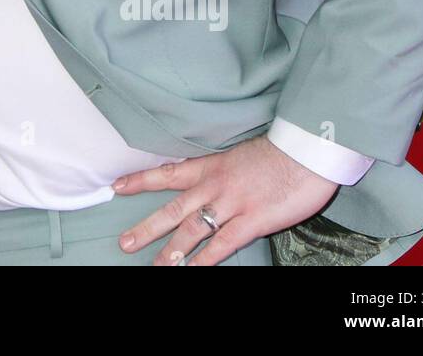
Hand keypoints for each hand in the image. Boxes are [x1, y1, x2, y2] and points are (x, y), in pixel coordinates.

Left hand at [112, 134, 337, 265]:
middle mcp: (213, 186)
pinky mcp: (251, 221)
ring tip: (155, 266)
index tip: (117, 186)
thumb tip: (210, 184)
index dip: (140, 180)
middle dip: (146, 228)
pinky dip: (205, 260)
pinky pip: (222, 245)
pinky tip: (192, 270)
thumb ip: (221, 171)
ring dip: (171, 251)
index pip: (167, 173)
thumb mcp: (239, 154)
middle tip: (125, 242)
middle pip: (172, 210)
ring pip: (191, 231)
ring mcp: (231, 204)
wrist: (304, 151)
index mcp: (210, 166)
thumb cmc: (278, 152)